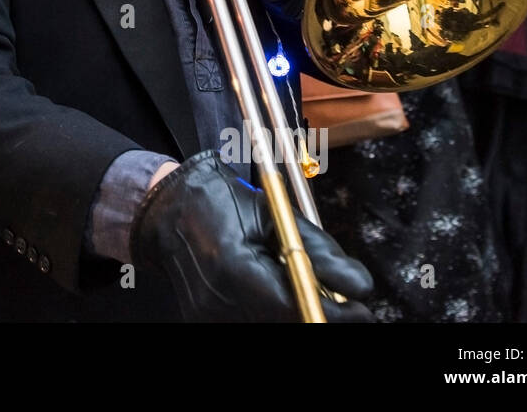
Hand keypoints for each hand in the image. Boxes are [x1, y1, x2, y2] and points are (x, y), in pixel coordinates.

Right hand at [131, 150, 373, 321]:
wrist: (166, 209)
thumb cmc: (217, 201)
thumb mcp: (274, 214)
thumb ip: (319, 251)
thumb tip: (360, 286)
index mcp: (234, 267)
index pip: (295, 307)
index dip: (334, 314)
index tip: (360, 309)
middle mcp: (218, 300)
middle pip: (285, 323)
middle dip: (319, 313)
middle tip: (340, 299)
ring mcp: (208, 316)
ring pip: (270, 324)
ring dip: (295, 311)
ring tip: (299, 284)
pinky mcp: (204, 321)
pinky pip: (250, 321)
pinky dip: (271, 311)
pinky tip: (273, 290)